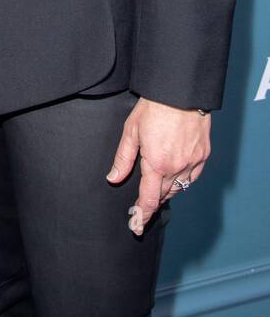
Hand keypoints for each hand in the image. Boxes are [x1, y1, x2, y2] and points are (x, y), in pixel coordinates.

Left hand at [105, 97, 210, 235]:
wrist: (180, 92)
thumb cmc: (154, 108)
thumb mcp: (131, 131)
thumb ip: (123, 159)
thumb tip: (113, 178)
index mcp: (156, 164)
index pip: (149, 199)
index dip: (142, 214)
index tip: (137, 225)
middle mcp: (177, 167)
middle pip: (164, 195)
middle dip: (153, 201)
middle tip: (143, 206)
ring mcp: (193, 162)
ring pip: (179, 187)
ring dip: (167, 191)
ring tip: (157, 190)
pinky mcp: (203, 155)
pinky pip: (193, 177)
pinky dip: (183, 180)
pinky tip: (175, 176)